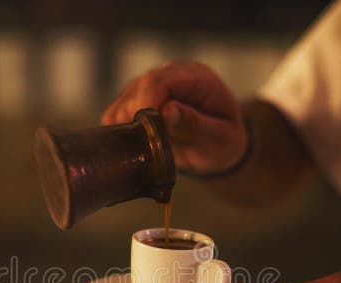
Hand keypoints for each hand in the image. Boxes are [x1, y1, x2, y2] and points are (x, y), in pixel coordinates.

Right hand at [101, 61, 246, 173]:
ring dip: (130, 126)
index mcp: (198, 79)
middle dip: (138, 119)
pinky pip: (117, 112)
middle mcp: (173, 75)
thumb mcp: (220, 139)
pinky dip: (122, 129)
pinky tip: (141, 141)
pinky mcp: (138, 99)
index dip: (147, 103)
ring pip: (124, 99)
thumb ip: (195, 124)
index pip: (160, 80)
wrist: (217, 148)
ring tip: (152, 145)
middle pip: (138, 87)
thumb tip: (167, 110)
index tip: (147, 132)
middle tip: (152, 145)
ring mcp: (155, 85)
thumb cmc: (223, 144)